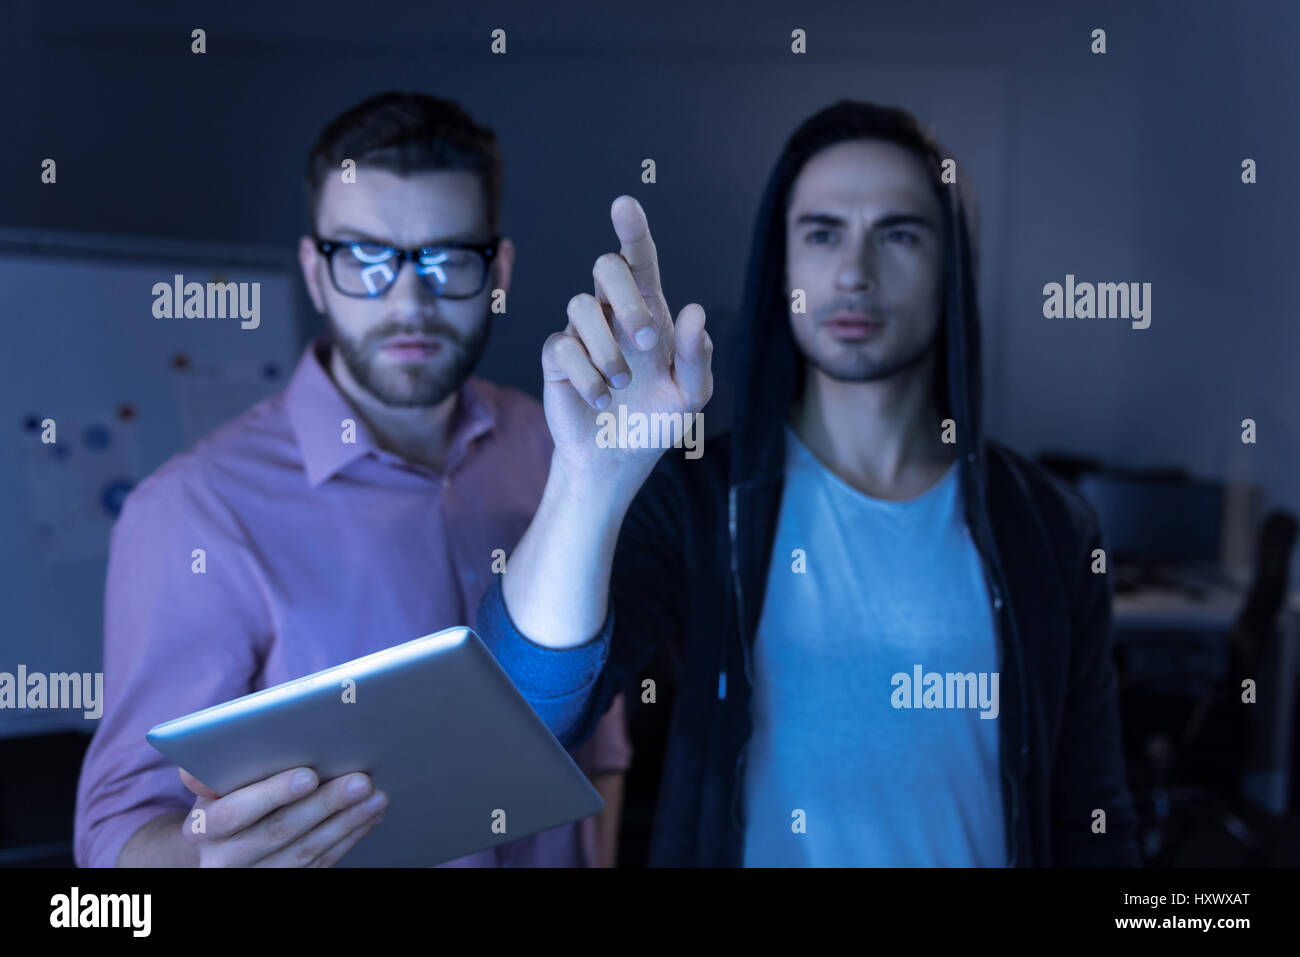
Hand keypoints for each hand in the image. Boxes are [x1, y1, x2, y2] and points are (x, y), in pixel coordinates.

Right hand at [178, 766, 387, 866]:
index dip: (273, 793)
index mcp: (204, 828)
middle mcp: (225, 859)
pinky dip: (349, 837)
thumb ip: (215, 768)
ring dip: (347, 822)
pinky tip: (370, 816)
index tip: (309, 775)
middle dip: (325, 804)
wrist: (221, 853)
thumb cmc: (223, 803)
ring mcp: (258, 875)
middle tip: (360, 781)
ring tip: (376, 796)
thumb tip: (217, 740)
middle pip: (280, 831)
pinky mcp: (284, 883)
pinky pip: (321, 863)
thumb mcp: (210, 789)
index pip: (237, 811)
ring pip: (306, 851)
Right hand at [541, 195, 712, 495]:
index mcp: (648, 311)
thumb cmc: (657, 419)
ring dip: (607, 348)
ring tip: (621, 384)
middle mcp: (612, 314)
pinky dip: (586, 375)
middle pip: (605, 266)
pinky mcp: (557, 360)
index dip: (632, 231)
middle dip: (626, 299)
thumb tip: (694, 311)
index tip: (624, 205)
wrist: (619, 459)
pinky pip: (563, 348)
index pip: (639, 260)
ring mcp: (581, 334)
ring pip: (581, 306)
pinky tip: (600, 398)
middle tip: (646, 341)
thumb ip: (697, 355)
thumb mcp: (691, 394)